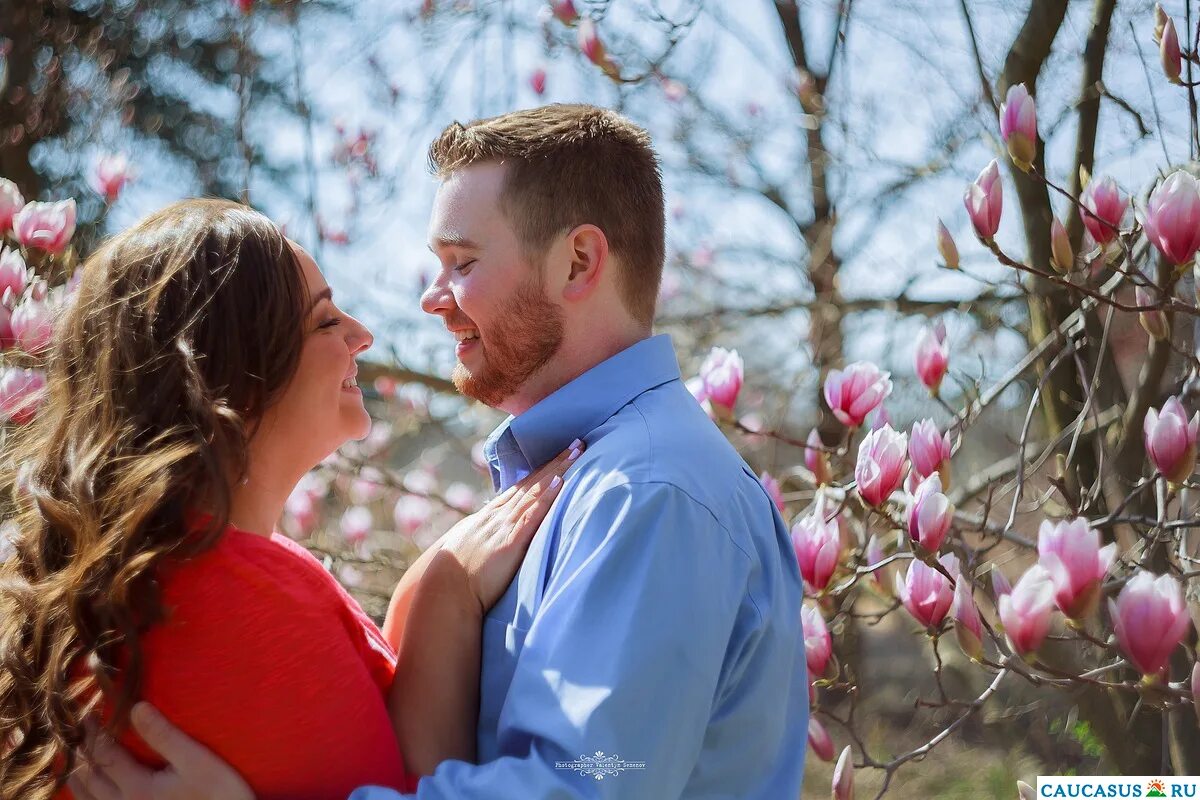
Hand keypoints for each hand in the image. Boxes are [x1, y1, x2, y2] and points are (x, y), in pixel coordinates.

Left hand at [68, 703, 253, 799]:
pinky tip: (90, 789)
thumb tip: (136, 707)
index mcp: (136, 788)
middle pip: (89, 778)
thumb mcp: (197, 761)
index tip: (89, 714)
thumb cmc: (219, 794)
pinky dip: (87, 796)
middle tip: (75, 732)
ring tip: (73, 758)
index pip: (104, 755)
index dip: (93, 733)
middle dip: (80, 753)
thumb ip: (164, 736)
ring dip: (77, 776)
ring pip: (87, 798)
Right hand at [439, 439, 582, 611]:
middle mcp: (496, 516)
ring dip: (557, 470)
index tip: (556, 457)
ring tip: (577, 451)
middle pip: (531, 483)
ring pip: (535, 491)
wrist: (445, 593)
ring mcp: (503, 527)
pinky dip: (546, 496)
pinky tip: (560, 481)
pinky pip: (532, 514)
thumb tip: (493, 542)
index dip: (539, 472)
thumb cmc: (454, 580)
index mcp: (487, 519)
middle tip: (576, 442)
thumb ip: (484, 543)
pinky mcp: (511, 543)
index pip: (518, 489)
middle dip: (554, 462)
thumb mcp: (468, 552)